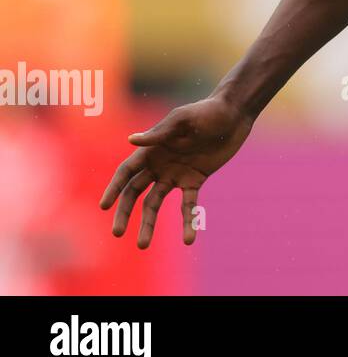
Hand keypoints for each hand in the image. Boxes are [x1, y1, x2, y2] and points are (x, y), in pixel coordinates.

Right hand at [100, 94, 254, 247]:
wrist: (234, 115)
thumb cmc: (206, 111)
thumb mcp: (183, 119)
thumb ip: (159, 133)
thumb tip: (131, 140)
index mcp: (151, 149)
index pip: (126, 172)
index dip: (114, 188)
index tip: (104, 206)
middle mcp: (159, 164)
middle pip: (135, 192)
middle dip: (125, 212)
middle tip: (117, 232)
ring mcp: (176, 174)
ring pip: (156, 203)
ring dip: (148, 223)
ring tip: (142, 245)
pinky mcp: (195, 180)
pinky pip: (188, 205)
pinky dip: (188, 221)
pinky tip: (189, 239)